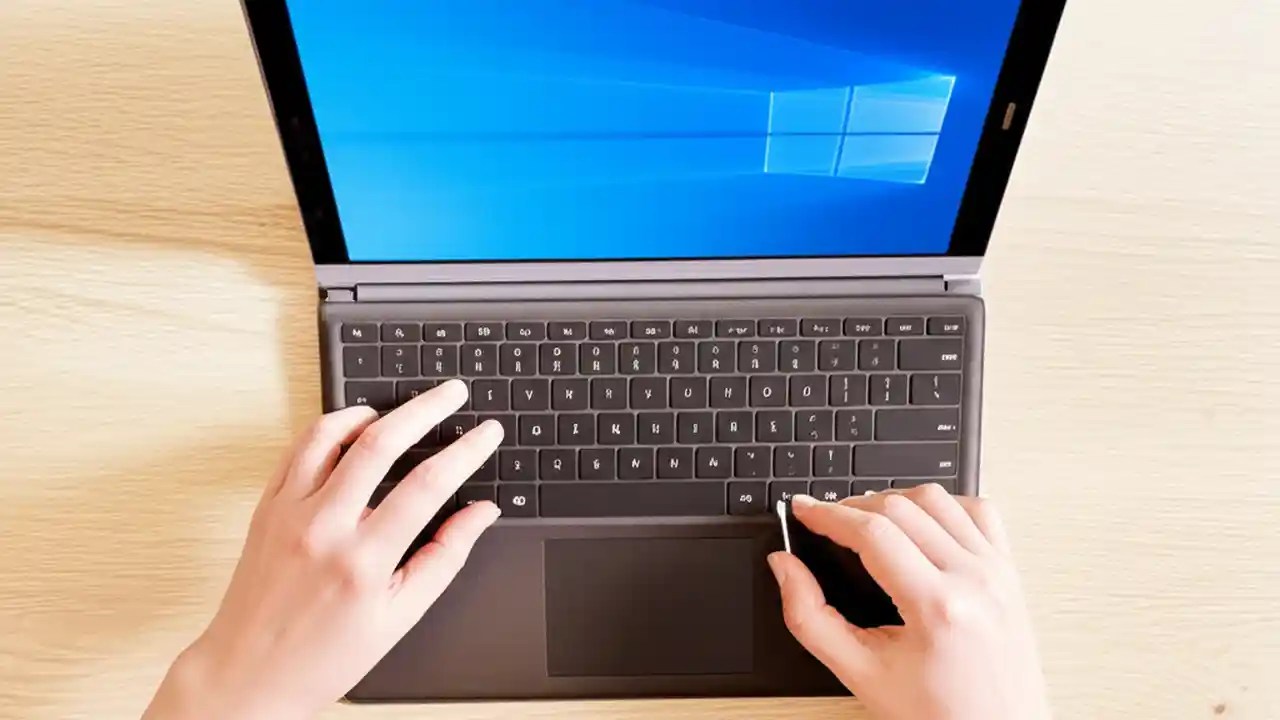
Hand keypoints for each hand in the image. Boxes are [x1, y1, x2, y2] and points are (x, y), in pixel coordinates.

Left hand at [144, 380, 501, 719]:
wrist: (248, 676)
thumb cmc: (324, 657)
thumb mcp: (400, 617)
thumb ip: (443, 558)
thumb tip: (480, 514)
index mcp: (364, 561)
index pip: (428, 485)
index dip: (466, 450)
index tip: (486, 432)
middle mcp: (323, 529)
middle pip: (382, 443)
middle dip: (426, 409)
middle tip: (452, 393)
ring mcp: (288, 514)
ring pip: (332, 435)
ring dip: (373, 412)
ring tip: (401, 408)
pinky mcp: (265, 509)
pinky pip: (297, 450)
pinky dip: (329, 428)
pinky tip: (352, 429)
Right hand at [768, 487, 1049, 719]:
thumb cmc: (940, 714)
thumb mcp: (860, 674)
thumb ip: (810, 618)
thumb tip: (785, 568)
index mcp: (938, 607)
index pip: (872, 533)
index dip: (827, 514)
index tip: (802, 510)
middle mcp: (974, 580)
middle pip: (901, 507)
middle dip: (852, 505)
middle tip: (825, 519)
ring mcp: (997, 571)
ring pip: (938, 499)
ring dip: (894, 498)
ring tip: (866, 519)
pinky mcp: (1009, 571)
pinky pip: (977, 511)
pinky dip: (942, 505)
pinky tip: (920, 521)